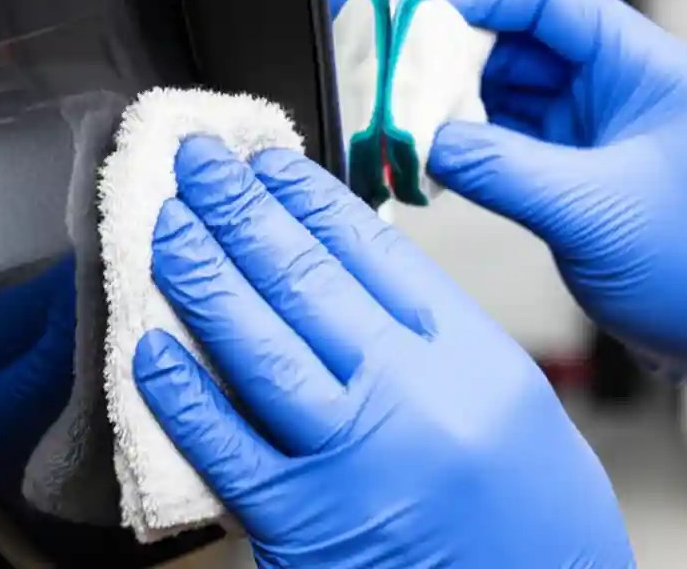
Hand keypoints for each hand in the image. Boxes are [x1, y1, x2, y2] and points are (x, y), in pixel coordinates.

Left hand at [133, 136, 633, 567]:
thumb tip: (348, 271)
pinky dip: (182, 395)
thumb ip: (433, 336)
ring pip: (259, 346)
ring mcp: (353, 461)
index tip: (268, 162)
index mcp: (471, 358)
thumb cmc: (534, 518)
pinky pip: (225, 447)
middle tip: (199, 164)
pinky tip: (152, 348)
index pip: (372, 251)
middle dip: (242, 210)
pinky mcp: (304, 524)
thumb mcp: (510, 399)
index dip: (307, 196)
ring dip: (203, 278)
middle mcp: (412, 399)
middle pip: (306, 280)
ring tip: (169, 227)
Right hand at [425, 0, 686, 433]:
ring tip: (411, 132)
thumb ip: (501, 170)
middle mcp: (624, 92)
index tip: (419, 25)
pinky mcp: (586, 177)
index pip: (549, 0)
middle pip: (521, 45)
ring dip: (460, 110)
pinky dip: (476, 151)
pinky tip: (440, 166)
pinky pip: (517, 144)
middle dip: (455, 64)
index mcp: (647, 71)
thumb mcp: (592, 214)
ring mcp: (604, 134)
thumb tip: (430, 140)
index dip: (477, 3)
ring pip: (513, 95)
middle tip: (401, 90)